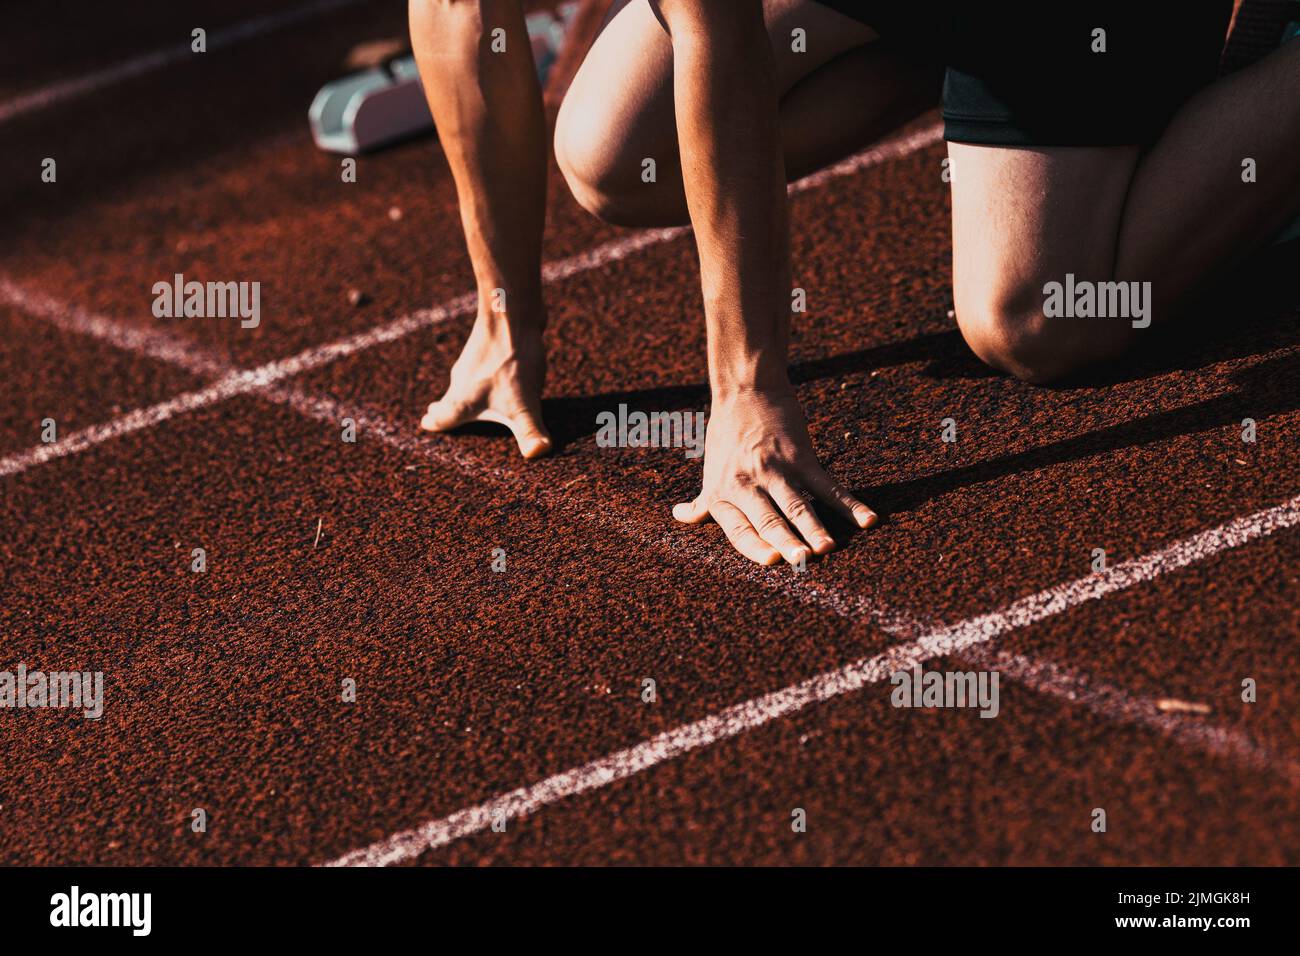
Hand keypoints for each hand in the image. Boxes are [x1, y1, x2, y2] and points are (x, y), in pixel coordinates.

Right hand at [420, 309, 551, 458]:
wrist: (511, 313)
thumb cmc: (511, 361)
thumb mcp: (524, 405)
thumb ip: (531, 432)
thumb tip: (538, 453)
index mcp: (463, 400)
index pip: (445, 417)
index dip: (436, 422)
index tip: (426, 423)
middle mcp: (462, 379)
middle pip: (450, 398)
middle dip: (445, 408)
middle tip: (435, 413)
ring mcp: (474, 360)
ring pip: (463, 379)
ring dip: (461, 390)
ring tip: (462, 395)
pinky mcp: (489, 345)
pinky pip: (481, 363)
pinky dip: (480, 372)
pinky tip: (492, 369)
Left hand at [673, 386, 876, 564]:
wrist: (746, 390)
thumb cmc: (726, 435)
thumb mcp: (710, 470)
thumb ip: (702, 501)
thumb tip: (680, 517)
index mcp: (723, 494)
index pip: (739, 529)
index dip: (754, 546)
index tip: (771, 562)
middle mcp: (747, 483)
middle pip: (768, 518)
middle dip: (785, 541)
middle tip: (801, 561)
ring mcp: (775, 468)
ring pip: (797, 503)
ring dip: (814, 527)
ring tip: (828, 548)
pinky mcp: (800, 454)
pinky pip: (827, 484)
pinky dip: (849, 504)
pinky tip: (868, 520)